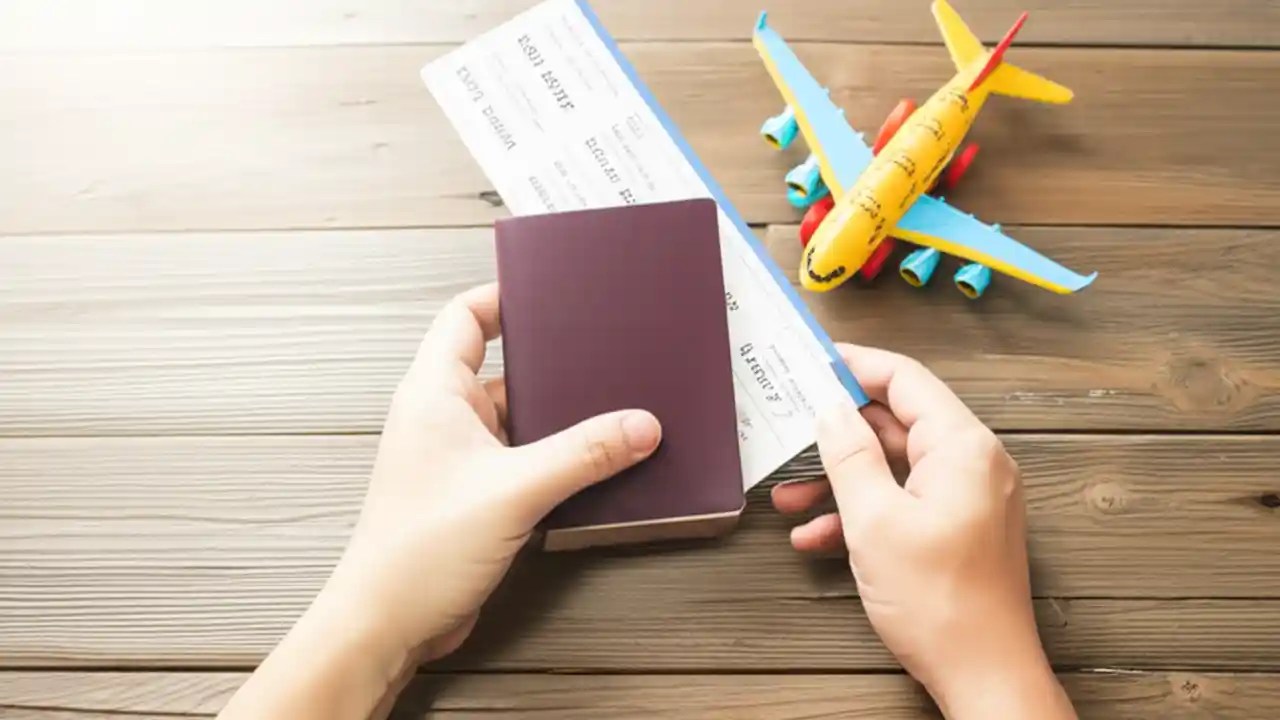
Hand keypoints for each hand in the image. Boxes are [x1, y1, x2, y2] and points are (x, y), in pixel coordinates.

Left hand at [218, 283, 662, 719]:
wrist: (388, 624)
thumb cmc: (417, 553)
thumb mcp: (515, 490)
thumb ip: (584, 454)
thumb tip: (640, 425)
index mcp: (434, 393)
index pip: (465, 315)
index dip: (506, 296)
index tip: (554, 290)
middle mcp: (443, 418)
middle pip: (503, 366)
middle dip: (552, 364)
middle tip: (600, 352)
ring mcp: (459, 458)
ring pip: (519, 418)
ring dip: (558, 421)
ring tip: (609, 411)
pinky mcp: (476, 495)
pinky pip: (523, 459)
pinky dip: (555, 459)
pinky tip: (592, 465)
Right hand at [772, 344, 1074, 719]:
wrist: (983, 675)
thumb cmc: (941, 604)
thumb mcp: (874, 521)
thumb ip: (849, 456)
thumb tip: (829, 410)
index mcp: (964, 448)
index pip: (905, 379)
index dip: (854, 365)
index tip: (812, 360)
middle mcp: (973, 464)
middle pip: (895, 422)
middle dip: (836, 432)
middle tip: (789, 425)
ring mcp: (967, 497)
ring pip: (892, 467)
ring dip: (840, 479)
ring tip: (789, 496)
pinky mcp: (957, 528)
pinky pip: (903, 501)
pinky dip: (862, 512)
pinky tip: (816, 535)